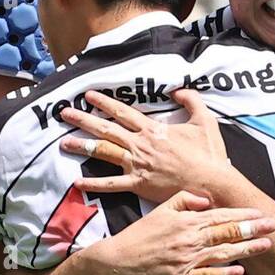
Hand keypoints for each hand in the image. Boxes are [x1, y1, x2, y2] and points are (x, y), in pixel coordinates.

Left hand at [59, 88, 230, 203]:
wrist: (210, 182)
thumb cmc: (208, 154)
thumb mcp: (204, 120)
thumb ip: (191, 100)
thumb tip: (178, 90)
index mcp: (153, 129)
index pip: (123, 112)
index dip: (104, 103)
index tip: (88, 96)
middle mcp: (140, 144)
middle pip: (106, 129)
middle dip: (84, 120)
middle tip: (64, 113)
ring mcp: (137, 165)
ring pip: (104, 152)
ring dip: (83, 146)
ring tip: (64, 143)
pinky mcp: (139, 184)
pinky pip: (111, 184)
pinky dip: (94, 184)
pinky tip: (77, 183)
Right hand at [89, 190, 274, 274]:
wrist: (119, 259)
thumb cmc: (140, 235)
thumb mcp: (161, 210)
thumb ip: (184, 200)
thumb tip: (206, 200)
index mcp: (187, 221)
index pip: (221, 216)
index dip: (243, 215)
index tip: (261, 214)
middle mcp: (190, 239)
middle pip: (227, 232)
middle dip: (253, 229)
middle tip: (274, 226)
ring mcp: (187, 259)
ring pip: (222, 252)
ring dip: (246, 248)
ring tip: (266, 246)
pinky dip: (224, 273)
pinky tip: (240, 271)